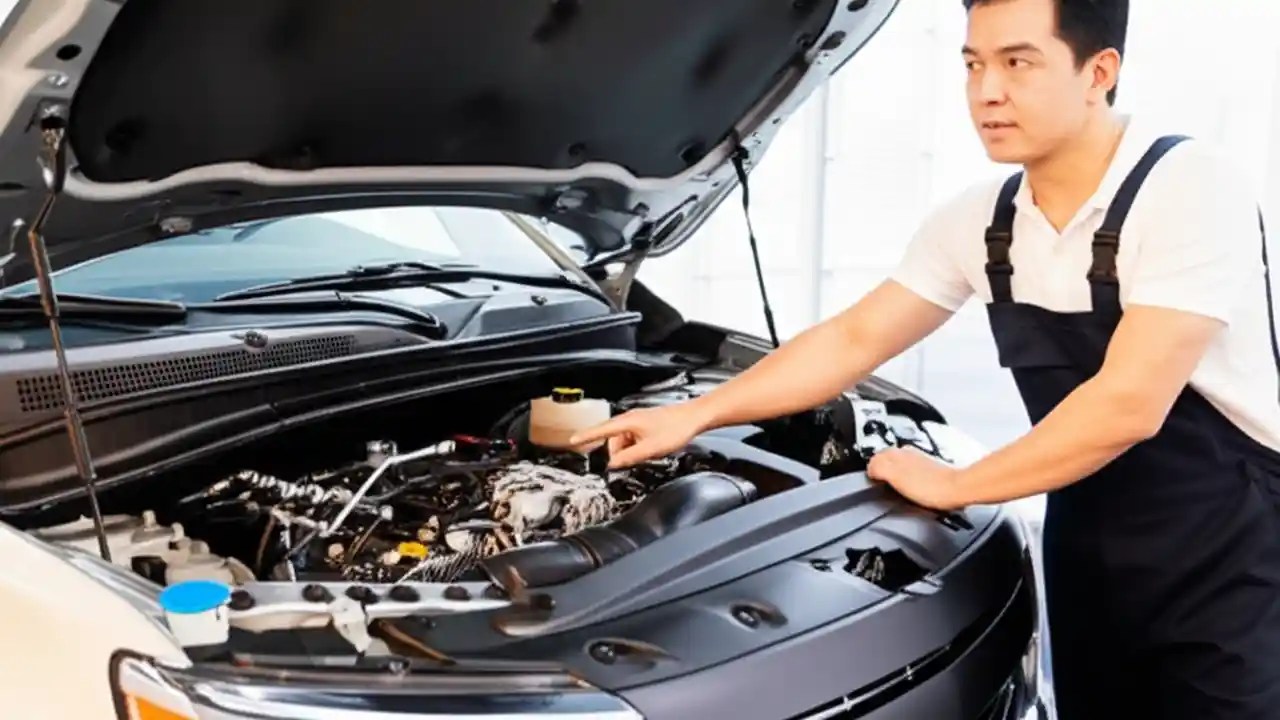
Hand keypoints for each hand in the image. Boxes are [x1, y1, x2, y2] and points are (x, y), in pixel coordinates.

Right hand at [568, 403, 710, 468]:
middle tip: (635, 461)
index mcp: (627, 422)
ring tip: (649, 453)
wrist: (694, 417)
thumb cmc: (675, 429)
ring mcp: (638, 421)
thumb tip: (613, 464)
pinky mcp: (645, 424)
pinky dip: (638, 447)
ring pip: (624, 441)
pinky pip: (633, 439)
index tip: (572, 441)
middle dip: (619, 453)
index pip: (601, 430)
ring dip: (631, 451)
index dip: (585, 436)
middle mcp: (630, 419)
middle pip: (613, 440)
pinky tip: (651, 449)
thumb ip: (629, 457)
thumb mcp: (651, 448)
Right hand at [866, 447, 962, 510]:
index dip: (871, 472)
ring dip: (895, 476)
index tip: (872, 483)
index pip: (874, 458)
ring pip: (899, 465)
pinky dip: (908, 480)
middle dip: (882, 472)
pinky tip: (911, 490)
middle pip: (886, 460)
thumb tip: (870, 468)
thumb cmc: (929, 487)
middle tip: (882, 487)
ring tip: (896, 490)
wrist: (956, 490)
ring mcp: (919, 461)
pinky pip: (911, 472)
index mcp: (896, 453)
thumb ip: (878, 468)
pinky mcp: (930, 470)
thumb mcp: (895, 476)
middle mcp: (908, 453)